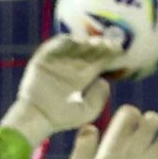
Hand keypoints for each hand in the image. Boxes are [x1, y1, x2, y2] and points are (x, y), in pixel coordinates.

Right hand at [1, 34, 120, 144]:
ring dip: (84, 41)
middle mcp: (72, 66)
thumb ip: (100, 97)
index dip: (109, 53)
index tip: (119, 49)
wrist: (37, 117)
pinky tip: (76, 41)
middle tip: (107, 43)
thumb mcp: (88, 110)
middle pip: (89, 50)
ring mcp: (58, 61)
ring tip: (93, 43)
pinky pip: (55, 46)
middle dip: (99, 45)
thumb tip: (105, 80)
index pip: (99, 60)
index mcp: (83, 77)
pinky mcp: (44, 59)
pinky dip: (65, 41)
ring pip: (74, 45)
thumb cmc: (62, 117)